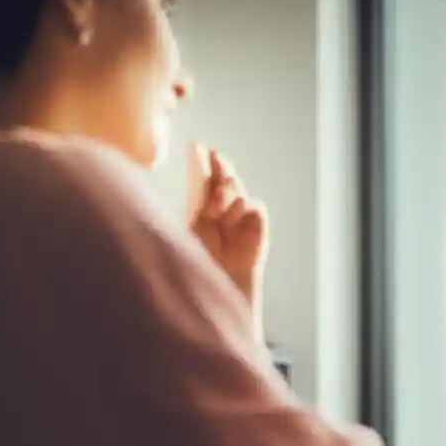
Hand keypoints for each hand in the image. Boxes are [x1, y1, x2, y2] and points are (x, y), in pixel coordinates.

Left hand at [187, 143, 268, 300]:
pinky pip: (255, 209)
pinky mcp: (257, 233)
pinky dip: (246, 209)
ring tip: (218, 209)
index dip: (198, 164)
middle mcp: (219, 217)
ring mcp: (240, 224)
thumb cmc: (196, 274)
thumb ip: (196, 210)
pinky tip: (235, 219)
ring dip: (229, 194)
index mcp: (197, 217)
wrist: (222, 300)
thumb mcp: (188, 237)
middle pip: (222, 183)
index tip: (195, 144)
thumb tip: (205, 187)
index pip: (199, 184)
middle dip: (219, 170)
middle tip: (216, 159)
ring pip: (238, 193)